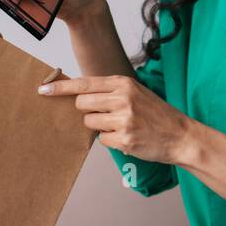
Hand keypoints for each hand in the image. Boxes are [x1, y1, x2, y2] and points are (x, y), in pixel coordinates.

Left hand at [38, 74, 196, 165]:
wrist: (181, 135)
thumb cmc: (157, 114)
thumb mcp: (137, 93)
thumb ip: (110, 91)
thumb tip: (79, 95)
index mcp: (124, 84)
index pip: (84, 83)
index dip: (61, 88)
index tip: (43, 90)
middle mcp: (122, 98)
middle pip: (81, 104)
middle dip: (88, 112)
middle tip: (106, 115)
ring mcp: (123, 120)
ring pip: (89, 124)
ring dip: (100, 127)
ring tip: (122, 127)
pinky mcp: (124, 139)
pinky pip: (102, 141)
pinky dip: (111, 141)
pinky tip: (128, 138)